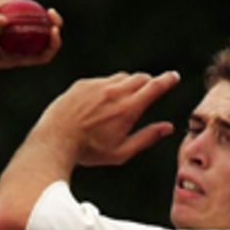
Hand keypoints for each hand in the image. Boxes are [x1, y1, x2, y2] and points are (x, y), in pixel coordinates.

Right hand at [0, 0, 61, 79]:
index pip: (40, 51)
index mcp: (11, 55)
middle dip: (37, 12)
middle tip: (45, 9)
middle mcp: (6, 37)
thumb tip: (3, 17)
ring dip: (1, 1)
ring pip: (11, 1)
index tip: (55, 28)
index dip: (53, 41)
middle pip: (31, 19)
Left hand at [35, 70, 179, 168]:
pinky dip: (108, 88)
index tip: (174, 76)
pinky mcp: (83, 84)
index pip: (154, 87)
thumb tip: (168, 128)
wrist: (55, 139)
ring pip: (121, 78)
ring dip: (128, 85)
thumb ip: (146, 138)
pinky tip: (101, 104)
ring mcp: (98, 85)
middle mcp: (115, 92)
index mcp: (128, 109)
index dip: (167, 80)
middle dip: (148, 82)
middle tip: (151, 89)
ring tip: (124, 100)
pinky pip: (102, 81)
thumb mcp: (121, 152)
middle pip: (140, 78)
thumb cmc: (89, 151)